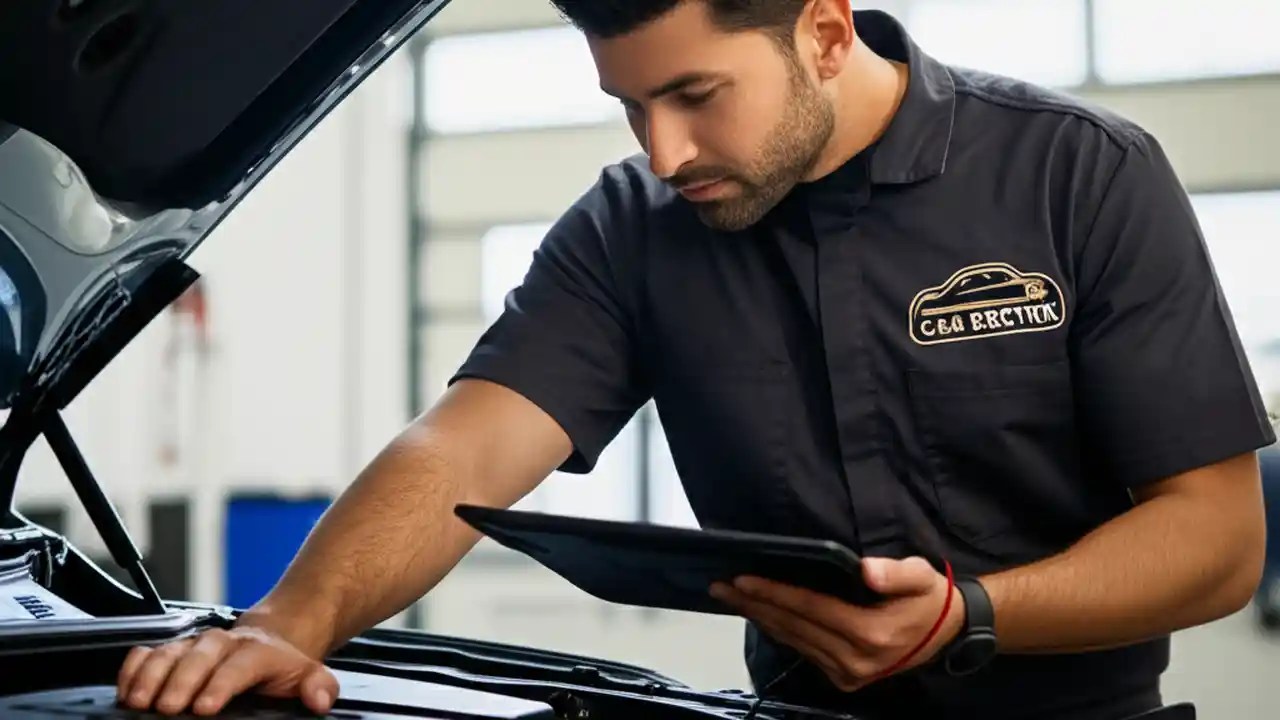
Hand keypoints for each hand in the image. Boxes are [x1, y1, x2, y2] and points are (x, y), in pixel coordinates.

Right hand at [115, 624, 337, 715]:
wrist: (270, 643)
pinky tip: (125, 689)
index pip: (240, 665)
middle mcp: (224, 644)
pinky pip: (149, 651)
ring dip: (151, 674)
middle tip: (166, 707)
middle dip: (181, 680)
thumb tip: (319, 699)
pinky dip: (134, 667)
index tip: (204, 706)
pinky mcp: (174, 649)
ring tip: (138, 700)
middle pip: (200, 655)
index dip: (221, 684)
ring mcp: (196, 645)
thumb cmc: (284, 670)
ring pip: (171, 651)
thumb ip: (318, 686)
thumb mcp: (309, 676)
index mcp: (258, 652)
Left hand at [709, 556, 962, 692]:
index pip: (809, 608)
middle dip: (754, 604)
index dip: (774, 592)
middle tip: (720, 586)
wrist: (946, 634)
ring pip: (794, 642)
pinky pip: (803, 652)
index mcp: (870, 633)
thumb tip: (865, 571)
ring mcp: (848, 674)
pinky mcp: (844, 680)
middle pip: (793, 626)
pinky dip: (780, 632)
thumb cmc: (928, 598)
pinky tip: (761, 615)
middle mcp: (854, 659)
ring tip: (732, 598)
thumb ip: (894, 573)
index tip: (742, 578)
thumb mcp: (920, 576)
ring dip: (761, 618)